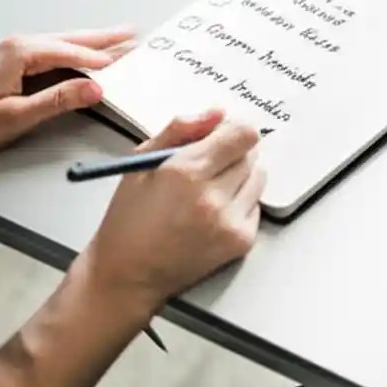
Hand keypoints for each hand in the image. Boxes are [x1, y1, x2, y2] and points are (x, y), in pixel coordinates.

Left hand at [0, 27, 135, 148]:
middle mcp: (18, 46)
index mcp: (20, 53)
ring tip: (118, 38)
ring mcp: (14, 51)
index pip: (72, 53)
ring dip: (93, 41)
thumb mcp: (16, 115)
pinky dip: (76, 49)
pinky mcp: (13, 61)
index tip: (125, 63)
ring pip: (63, 42)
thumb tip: (94, 88)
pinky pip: (54, 50)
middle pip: (71, 39)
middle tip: (131, 33)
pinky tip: (86, 54)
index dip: (101, 59)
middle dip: (104, 37)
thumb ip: (58, 101)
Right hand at [82, 109, 267, 313]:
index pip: (243, 135)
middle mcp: (213, 197)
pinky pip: (255, 205)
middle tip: (207, 166)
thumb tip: (217, 113)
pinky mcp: (241, 240)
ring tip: (209, 189)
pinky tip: (212, 211)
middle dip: (233, 153)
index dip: (234, 130)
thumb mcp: (141, 162)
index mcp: (185, 172)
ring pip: (259, 178)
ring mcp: (230, 221)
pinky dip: (240, 202)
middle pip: (252, 154)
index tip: (223, 135)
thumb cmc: (129, 217)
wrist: (128, 274)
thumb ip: (180, 130)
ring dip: (240, 177)